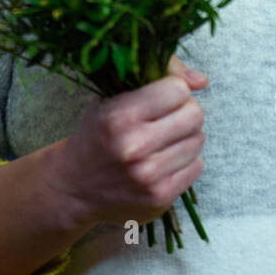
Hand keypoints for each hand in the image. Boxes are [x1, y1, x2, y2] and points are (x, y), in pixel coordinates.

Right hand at [46, 54, 208, 229]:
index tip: (162, 96)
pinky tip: (163, 161)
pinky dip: (185, 161)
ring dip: (185, 137)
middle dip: (184, 111)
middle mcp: (134, 147)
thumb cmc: (97, 134)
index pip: (178, 90)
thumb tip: (202, 80)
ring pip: (198, 140)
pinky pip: (196, 166)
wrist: (73, 187)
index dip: (173, 89)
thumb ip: (158, 76)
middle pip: (194, 115)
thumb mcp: (112, 97)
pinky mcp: (160, 198)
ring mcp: (148, 176)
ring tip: (162, 141)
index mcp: (119, 117)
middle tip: (166, 118)